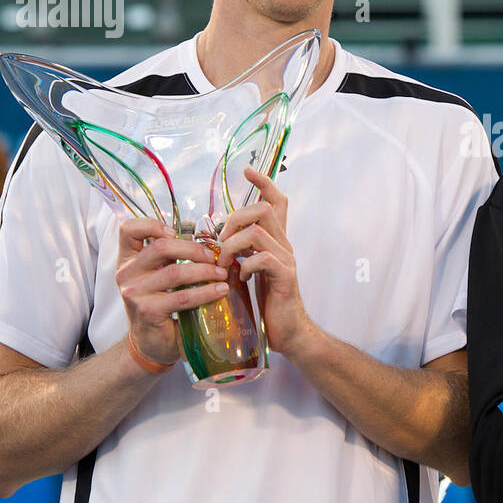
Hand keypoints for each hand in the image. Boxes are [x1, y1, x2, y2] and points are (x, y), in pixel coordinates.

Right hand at [115, 218, 228, 366]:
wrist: (151, 343)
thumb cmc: (161, 304)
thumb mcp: (158, 277)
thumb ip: (172, 258)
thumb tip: (212, 243)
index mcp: (128, 260)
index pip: (128, 230)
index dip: (152, 224)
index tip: (175, 232)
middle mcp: (127, 273)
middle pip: (161, 247)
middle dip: (194, 249)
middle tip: (214, 257)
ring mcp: (134, 293)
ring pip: (175, 272)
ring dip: (205, 271)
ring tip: (222, 274)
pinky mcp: (147, 311)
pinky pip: (182, 297)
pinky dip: (206, 292)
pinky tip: (220, 291)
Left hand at [217, 166, 309, 358]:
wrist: (288, 332)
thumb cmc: (266, 304)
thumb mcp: (249, 273)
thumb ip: (239, 254)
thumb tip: (214, 242)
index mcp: (276, 241)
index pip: (276, 201)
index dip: (263, 182)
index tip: (248, 170)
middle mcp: (285, 245)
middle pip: (263, 208)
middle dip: (235, 219)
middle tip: (223, 241)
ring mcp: (287, 260)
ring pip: (257, 231)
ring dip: (233, 244)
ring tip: (225, 262)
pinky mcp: (285, 277)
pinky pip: (262, 258)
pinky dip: (244, 266)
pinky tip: (240, 279)